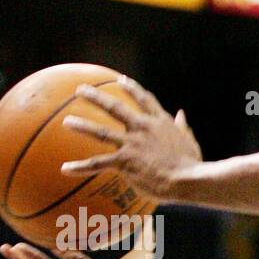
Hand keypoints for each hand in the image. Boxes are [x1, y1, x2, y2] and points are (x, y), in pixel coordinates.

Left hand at [60, 75, 201, 199]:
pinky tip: (65, 169)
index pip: (144, 100)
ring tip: (67, 122)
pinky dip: (81, 167)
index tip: (121, 80)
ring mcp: (132, 144)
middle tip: (80, 90)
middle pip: (115, 107)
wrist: (188, 179)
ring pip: (101, 132)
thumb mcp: (190, 141)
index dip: (132, 89)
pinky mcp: (125, 161)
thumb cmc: (192, 163)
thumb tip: (182, 114)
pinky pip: (98, 163)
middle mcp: (142, 128)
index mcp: (160, 122)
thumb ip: (183, 126)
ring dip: (82, 126)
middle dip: (95, 97)